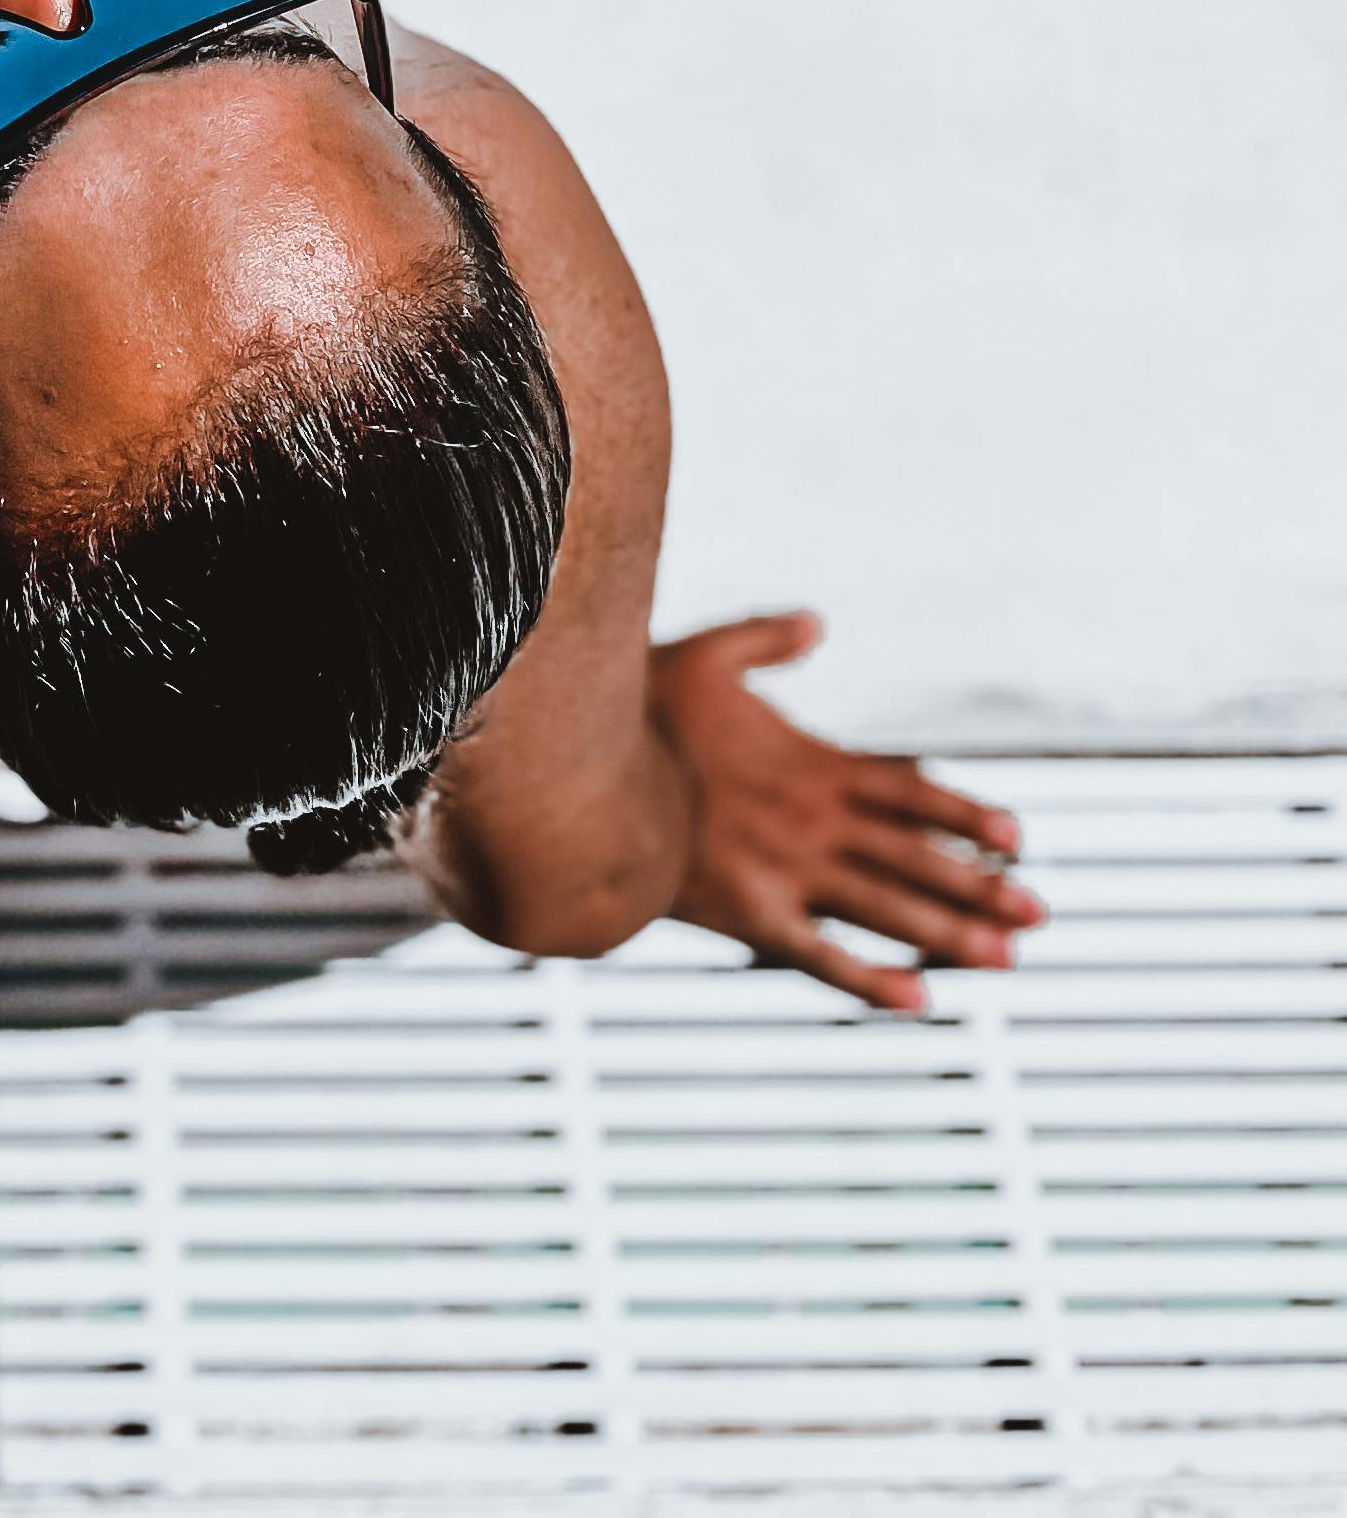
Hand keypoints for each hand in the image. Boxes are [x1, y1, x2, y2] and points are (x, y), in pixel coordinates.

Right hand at [648, 611, 1042, 1016]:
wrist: (585, 780)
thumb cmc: (639, 714)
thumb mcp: (704, 655)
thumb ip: (764, 639)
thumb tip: (815, 621)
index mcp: (810, 763)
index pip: (910, 790)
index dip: (967, 813)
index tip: (1019, 839)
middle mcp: (813, 821)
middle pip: (915, 857)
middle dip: (980, 887)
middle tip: (1039, 916)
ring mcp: (787, 872)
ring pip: (885, 909)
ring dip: (950, 936)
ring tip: (1007, 962)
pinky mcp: (752, 915)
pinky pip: (823, 957)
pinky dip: (872, 983)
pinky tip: (917, 1004)